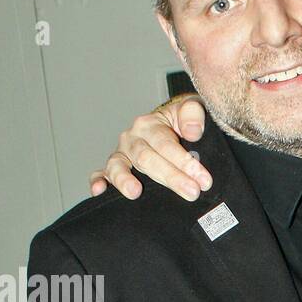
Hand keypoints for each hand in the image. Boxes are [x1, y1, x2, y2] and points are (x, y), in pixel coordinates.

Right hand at [89, 95, 211, 201]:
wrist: (171, 125)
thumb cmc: (183, 121)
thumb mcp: (192, 109)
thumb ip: (193, 114)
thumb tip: (193, 132)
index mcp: (150, 124)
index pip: (166, 145)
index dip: (185, 162)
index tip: (203, 180)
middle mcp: (132, 138)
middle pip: (147, 159)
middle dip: (171, 177)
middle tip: (192, 192)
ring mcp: (121, 154)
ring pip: (118, 166)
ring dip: (124, 179)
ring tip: (135, 192)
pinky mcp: (114, 168)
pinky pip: (101, 173)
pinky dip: (98, 181)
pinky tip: (99, 190)